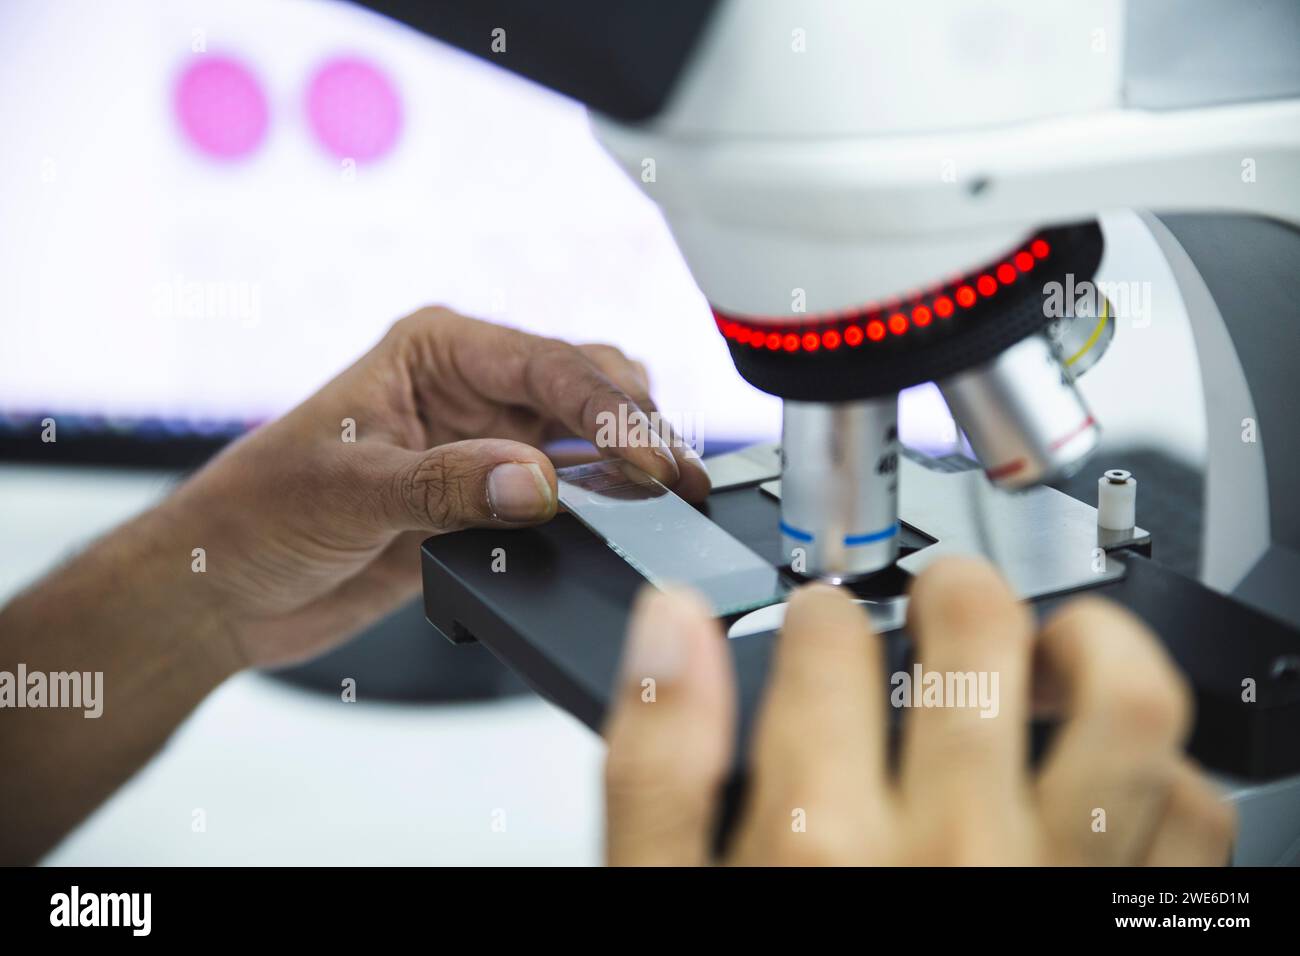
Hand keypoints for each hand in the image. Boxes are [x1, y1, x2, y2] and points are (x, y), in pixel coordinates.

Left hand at [162, 306, 709, 667]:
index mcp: (438, 350)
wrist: (226, 589)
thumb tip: (541, 483)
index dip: (609, 412)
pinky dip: (605, 512)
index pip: (550, 365)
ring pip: (592, 438)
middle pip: (590, 387)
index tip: (653, 462)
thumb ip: (447, 485)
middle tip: (678, 484)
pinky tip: (626, 531)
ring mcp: (489, 447)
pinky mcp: (492, 503)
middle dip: (640, 426)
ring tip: (671, 507)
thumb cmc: (257, 513)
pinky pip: (571, 499)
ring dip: (631, 466)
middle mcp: (475, 390)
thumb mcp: (348, 493)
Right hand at [603, 557, 1234, 865]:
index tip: (826, 621)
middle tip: (938, 596)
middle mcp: (955, 858)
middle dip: (954, 587)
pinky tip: (1106, 771)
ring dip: (1094, 647)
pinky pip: (1191, 822)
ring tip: (1050, 645)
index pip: (832, 645)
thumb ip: (658, 763)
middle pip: (982, 639)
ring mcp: (1056, 894)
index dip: (824, 611)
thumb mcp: (662, 901)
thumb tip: (672, 630)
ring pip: (1127, 708)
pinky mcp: (1120, 933)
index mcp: (821, 845)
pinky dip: (1163, 772)